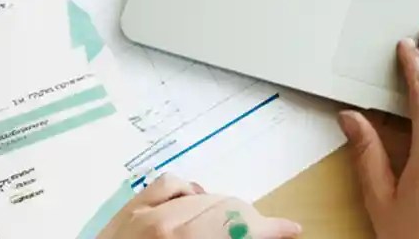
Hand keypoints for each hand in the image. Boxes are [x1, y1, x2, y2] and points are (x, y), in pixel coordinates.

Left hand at [97, 174, 302, 238]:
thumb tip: (258, 234)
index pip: (245, 225)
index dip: (274, 228)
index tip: (290, 230)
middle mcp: (166, 228)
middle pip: (228, 207)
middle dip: (250, 221)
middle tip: (259, 233)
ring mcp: (145, 216)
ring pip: (203, 194)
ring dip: (221, 207)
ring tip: (225, 225)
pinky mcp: (128, 212)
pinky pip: (168, 185)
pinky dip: (186, 192)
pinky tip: (191, 205)